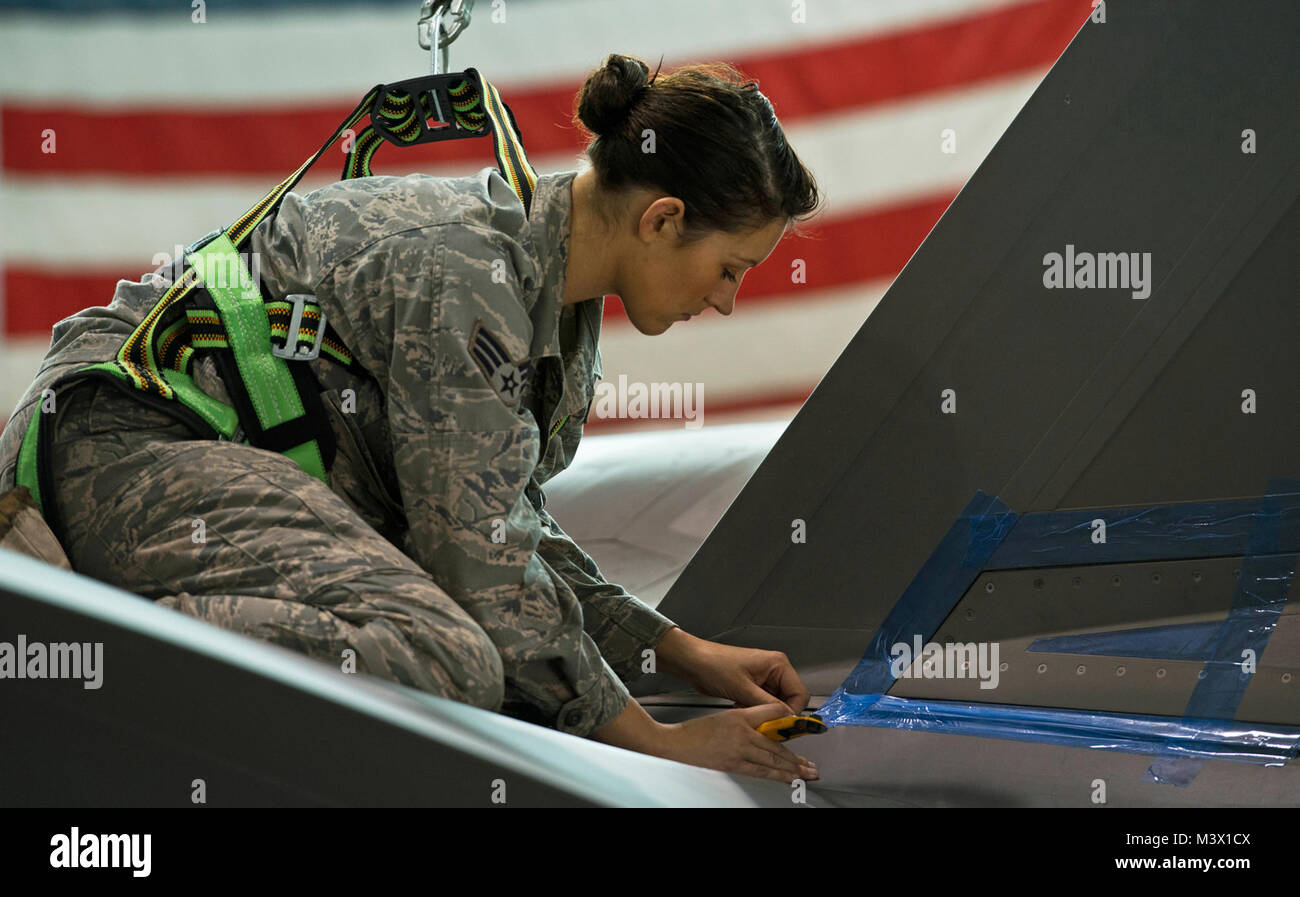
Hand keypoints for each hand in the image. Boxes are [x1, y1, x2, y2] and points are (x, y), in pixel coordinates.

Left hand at [654, 628, 810, 712]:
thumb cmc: (714, 665)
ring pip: (775, 704)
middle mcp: (774, 670)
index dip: (793, 712)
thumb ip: (768, 705)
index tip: (782, 726)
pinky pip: (763, 703)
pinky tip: (740, 705)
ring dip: (763, 711)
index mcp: (778, 664)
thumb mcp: (743, 689)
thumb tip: (787, 718)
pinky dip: (754, 709)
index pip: (800, 694)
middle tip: (761, 721)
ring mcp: (764, 678)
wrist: (693, 662)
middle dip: (775, 713)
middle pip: (789, 700)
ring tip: (745, 708)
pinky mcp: (753, 685)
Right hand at [658, 704, 819, 782]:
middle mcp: (742, 733)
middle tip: (811, 765)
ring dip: (792, 768)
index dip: (788, 721)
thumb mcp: (724, 716)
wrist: (675, 744)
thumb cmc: (696, 731)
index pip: (771, 715)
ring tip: (807, 773)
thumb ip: (748, 718)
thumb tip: (770, 725)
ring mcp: (739, 751)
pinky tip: (788, 778)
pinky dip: (777, 775)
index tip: (801, 727)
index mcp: (740, 717)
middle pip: (776, 745)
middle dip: (796, 756)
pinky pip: (760, 770)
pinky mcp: (733, 765)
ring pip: (772, 760)